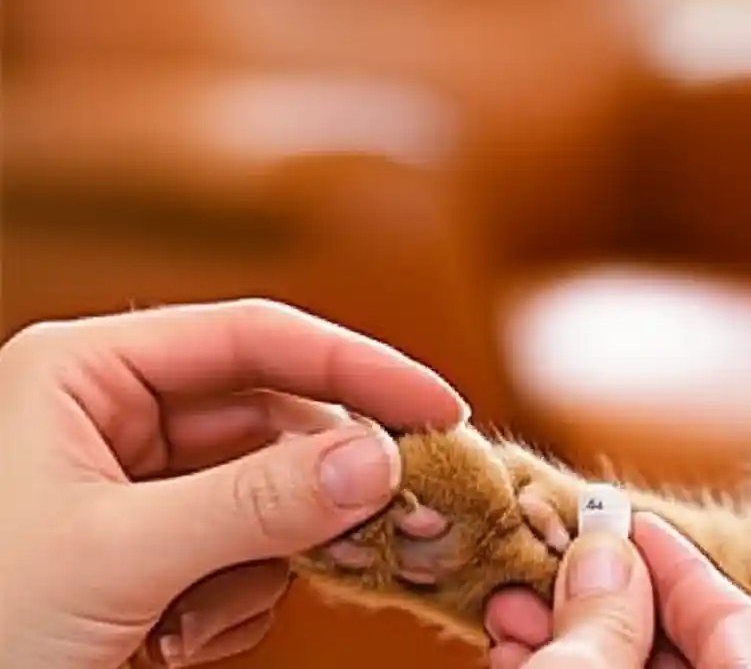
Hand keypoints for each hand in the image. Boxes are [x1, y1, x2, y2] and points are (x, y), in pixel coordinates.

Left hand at [0, 299, 467, 667]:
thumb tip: (381, 460)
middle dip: (319, 482)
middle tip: (392, 520)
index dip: (355, 365)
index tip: (440, 407)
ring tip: (204, 616)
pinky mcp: (154, 552)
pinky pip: (247, 551)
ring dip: (269, 558)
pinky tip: (177, 640)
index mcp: (84, 374)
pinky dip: (241, 598)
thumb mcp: (118, 556)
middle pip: (271, 420)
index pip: (252, 338)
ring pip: (269, 494)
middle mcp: (114, 417)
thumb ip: (256, 501)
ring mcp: (136, 488)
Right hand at [485, 513, 750, 667]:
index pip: (740, 624)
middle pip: (684, 651)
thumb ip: (603, 621)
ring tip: (512, 605)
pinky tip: (516, 654)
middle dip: (607, 601)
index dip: (680, 563)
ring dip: (573, 639)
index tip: (625, 517)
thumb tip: (606, 553)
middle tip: (550, 559)